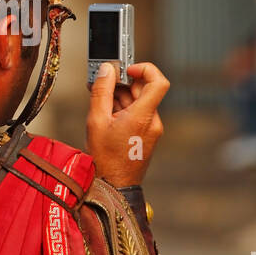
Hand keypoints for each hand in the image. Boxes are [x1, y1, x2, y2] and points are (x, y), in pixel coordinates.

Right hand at [86, 61, 169, 186]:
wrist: (114, 185)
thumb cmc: (106, 160)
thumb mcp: (96, 121)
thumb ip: (102, 91)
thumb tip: (106, 70)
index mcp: (143, 116)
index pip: (158, 81)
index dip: (145, 69)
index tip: (129, 69)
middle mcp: (153, 122)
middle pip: (144, 91)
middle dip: (124, 85)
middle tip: (104, 84)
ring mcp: (152, 130)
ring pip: (140, 102)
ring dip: (122, 98)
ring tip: (101, 103)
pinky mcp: (148, 135)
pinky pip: (139, 114)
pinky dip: (125, 110)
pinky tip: (108, 116)